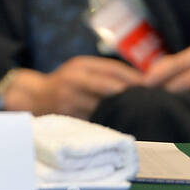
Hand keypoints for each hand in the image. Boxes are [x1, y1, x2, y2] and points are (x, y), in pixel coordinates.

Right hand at [3, 57, 143, 118]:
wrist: (36, 98)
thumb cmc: (66, 81)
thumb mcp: (83, 68)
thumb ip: (108, 71)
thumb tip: (144, 80)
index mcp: (80, 66)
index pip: (113, 70)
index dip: (135, 79)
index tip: (154, 87)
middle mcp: (74, 81)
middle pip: (111, 89)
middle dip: (131, 96)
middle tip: (151, 103)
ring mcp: (70, 100)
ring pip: (105, 107)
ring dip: (122, 110)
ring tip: (139, 114)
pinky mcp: (69, 117)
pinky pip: (96, 120)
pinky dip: (110, 121)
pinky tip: (121, 123)